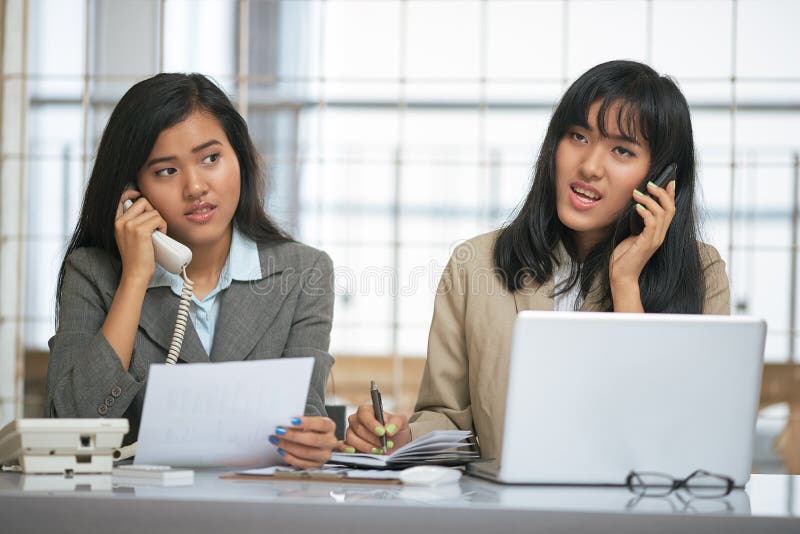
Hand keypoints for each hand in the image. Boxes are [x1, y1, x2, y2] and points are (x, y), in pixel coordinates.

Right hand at [114, 190, 167, 283]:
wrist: (136, 273)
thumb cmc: (137, 257)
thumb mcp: (129, 237)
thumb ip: (133, 222)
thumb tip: (146, 208)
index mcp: (116, 222)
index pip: (120, 198)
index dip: (131, 193)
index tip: (138, 194)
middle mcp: (120, 222)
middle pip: (143, 201)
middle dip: (153, 211)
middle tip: (154, 226)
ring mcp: (129, 225)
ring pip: (153, 211)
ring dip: (160, 221)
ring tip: (157, 234)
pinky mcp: (140, 231)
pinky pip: (158, 219)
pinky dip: (163, 226)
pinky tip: (160, 236)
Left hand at [269, 416, 338, 468]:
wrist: (313, 440)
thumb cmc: (309, 429)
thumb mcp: (307, 422)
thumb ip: (299, 423)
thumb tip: (284, 424)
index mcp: (330, 427)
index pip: (321, 424)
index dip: (307, 422)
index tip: (292, 420)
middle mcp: (330, 441)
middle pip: (313, 439)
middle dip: (293, 435)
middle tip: (279, 431)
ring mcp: (325, 455)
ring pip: (307, 453)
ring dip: (288, 446)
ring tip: (276, 440)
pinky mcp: (317, 465)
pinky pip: (302, 463)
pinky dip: (290, 457)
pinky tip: (281, 450)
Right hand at [344, 404, 410, 453]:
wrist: (396, 445)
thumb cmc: (396, 431)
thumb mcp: (401, 423)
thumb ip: (396, 423)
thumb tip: (388, 429)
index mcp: (367, 411)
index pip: (364, 414)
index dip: (372, 424)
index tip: (382, 432)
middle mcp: (357, 420)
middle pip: (358, 428)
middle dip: (372, 439)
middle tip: (385, 445)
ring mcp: (351, 433)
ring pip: (351, 438)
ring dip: (366, 446)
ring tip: (380, 451)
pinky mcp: (349, 445)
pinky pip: (343, 446)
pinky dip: (348, 450)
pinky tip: (357, 452)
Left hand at [610, 180, 675, 310]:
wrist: (622, 276)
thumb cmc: (624, 257)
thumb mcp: (631, 235)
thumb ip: (637, 223)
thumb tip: (635, 207)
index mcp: (658, 232)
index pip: (670, 210)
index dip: (671, 195)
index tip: (669, 181)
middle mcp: (660, 235)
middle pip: (670, 209)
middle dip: (662, 193)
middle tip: (649, 184)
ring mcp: (655, 239)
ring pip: (662, 213)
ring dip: (650, 200)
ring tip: (637, 193)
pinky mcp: (647, 243)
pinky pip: (651, 223)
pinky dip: (645, 212)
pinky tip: (636, 207)